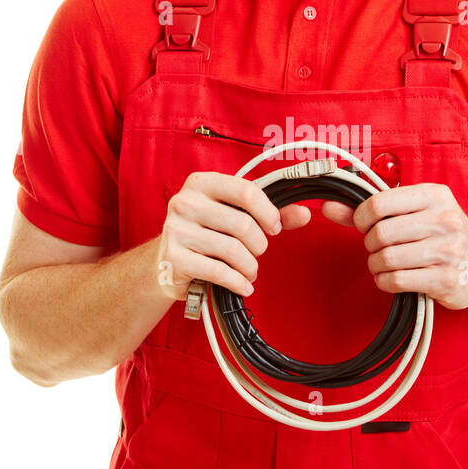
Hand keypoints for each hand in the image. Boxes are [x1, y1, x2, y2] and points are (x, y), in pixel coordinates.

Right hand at [157, 171, 310, 300]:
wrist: (164, 263)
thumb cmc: (206, 234)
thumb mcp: (232, 215)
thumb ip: (268, 213)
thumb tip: (303, 214)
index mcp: (201, 183)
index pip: (246, 191)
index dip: (268, 212)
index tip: (274, 227)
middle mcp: (185, 202)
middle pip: (242, 224)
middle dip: (259, 245)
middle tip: (257, 252)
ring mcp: (176, 230)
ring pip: (233, 250)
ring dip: (250, 267)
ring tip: (249, 271)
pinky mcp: (174, 259)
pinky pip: (219, 272)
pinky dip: (238, 282)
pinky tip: (243, 285)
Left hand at [321, 182, 467, 310]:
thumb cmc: (443, 234)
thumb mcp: (414, 211)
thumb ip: (370, 210)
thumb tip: (328, 207)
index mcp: (434, 196)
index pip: (379, 203)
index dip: (361, 217)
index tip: (364, 225)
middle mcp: (444, 220)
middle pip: (380, 234)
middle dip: (370, 244)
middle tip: (377, 247)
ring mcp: (447, 251)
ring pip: (387, 258)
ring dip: (376, 265)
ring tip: (384, 263)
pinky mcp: (445, 279)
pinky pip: (397, 280)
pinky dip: (385, 281)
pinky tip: (392, 277)